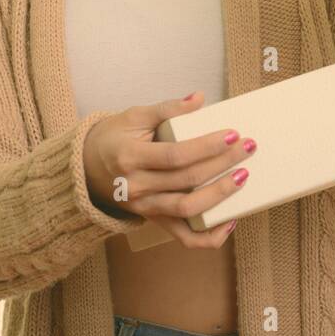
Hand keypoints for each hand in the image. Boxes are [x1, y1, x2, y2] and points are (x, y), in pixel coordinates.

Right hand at [82, 92, 255, 248]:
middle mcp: (137, 187)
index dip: (207, 146)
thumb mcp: (134, 116)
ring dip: (220, 195)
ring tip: (243, 177)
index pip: (176, 155)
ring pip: (188, 210)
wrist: (86, 169)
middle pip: (187, 180)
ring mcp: (146, 208)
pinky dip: (209, 236)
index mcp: (131, 157)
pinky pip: (184, 237)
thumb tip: (199, 98)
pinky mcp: (154, 220)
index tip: (233, 134)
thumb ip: (167, 108)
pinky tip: (230, 222)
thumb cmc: (113, 138)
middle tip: (248, 148)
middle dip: (223, 164)